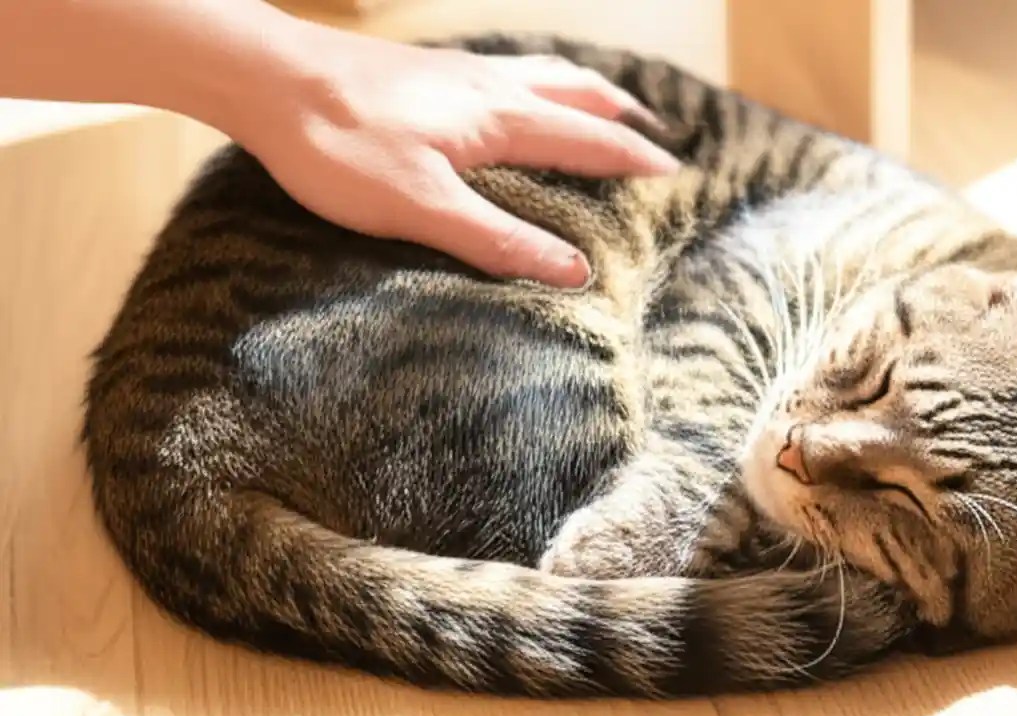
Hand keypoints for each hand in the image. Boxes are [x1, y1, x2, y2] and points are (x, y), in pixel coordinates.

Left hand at [238, 28, 679, 287]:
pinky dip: (539, 82)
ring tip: (603, 108)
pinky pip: (507, 70)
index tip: (676, 176)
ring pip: (544, 72)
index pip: (589, 141)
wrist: (266, 77)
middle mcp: (491, 85)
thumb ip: (498, 237)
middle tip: (653, 136)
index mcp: (501, 119)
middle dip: (622, 117)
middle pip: (579, 92)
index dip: (634, 162)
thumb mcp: (420, 206)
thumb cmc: (337, 143)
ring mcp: (458, 72)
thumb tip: (573, 270)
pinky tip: (515, 98)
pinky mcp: (426, 70)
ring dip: (585, 92)